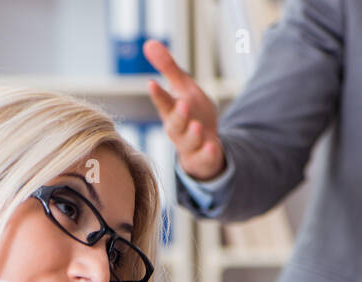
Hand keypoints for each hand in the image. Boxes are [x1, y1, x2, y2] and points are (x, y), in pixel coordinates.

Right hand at [144, 39, 226, 181]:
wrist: (205, 145)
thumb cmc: (191, 114)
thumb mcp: (183, 88)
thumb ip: (168, 68)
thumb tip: (149, 43)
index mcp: (172, 111)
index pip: (163, 102)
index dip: (158, 94)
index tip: (151, 83)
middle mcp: (178, 129)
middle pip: (175, 124)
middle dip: (178, 115)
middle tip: (182, 104)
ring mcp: (190, 145)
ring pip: (188, 142)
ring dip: (192, 134)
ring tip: (197, 126)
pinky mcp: (202, 157)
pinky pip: (204, 158)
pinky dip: (207, 153)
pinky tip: (212, 146)